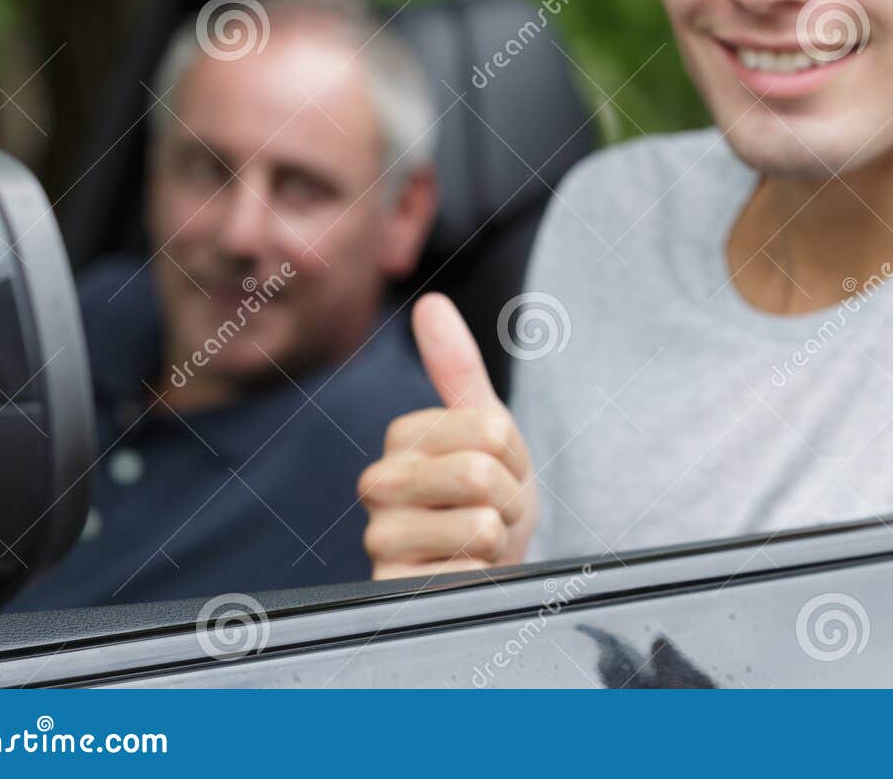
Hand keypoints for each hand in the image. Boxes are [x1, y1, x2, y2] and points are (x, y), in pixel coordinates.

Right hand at [359, 293, 538, 579]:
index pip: (490, 430)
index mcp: (402, 437)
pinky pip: (469, 574)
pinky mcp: (395, 590)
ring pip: (480, 524)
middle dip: (511, 497)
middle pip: (480, 474)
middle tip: (494, 510)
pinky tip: (466, 577)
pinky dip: (485, 578)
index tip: (498, 468)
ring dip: (500, 539)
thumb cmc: (491, 495)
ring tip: (481, 543)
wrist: (491, 570)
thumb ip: (457, 367)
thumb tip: (431, 303)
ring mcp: (382, 539)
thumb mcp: (489, 430)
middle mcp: (379, 484)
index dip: (513, 454)